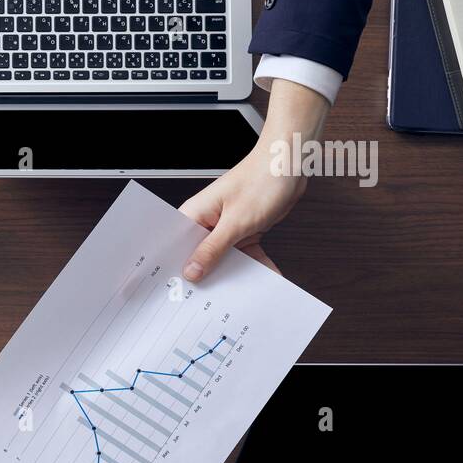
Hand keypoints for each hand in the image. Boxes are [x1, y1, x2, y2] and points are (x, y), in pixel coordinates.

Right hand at [180, 78, 329, 281]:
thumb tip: (192, 271)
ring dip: (235, 274)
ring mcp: (224, 228)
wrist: (289, 163)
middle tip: (212, 299)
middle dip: (207, 277)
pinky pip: (244, 256)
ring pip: (223, 260)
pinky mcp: (243, 231)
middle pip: (199, 258)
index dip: (173, 270)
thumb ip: (213, 248)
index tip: (176, 293)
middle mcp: (206, 222)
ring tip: (242, 292)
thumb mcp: (236, 221)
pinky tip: (265, 278)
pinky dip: (255, 266)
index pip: (175, 248)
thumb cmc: (261, 180)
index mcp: (193, 215)